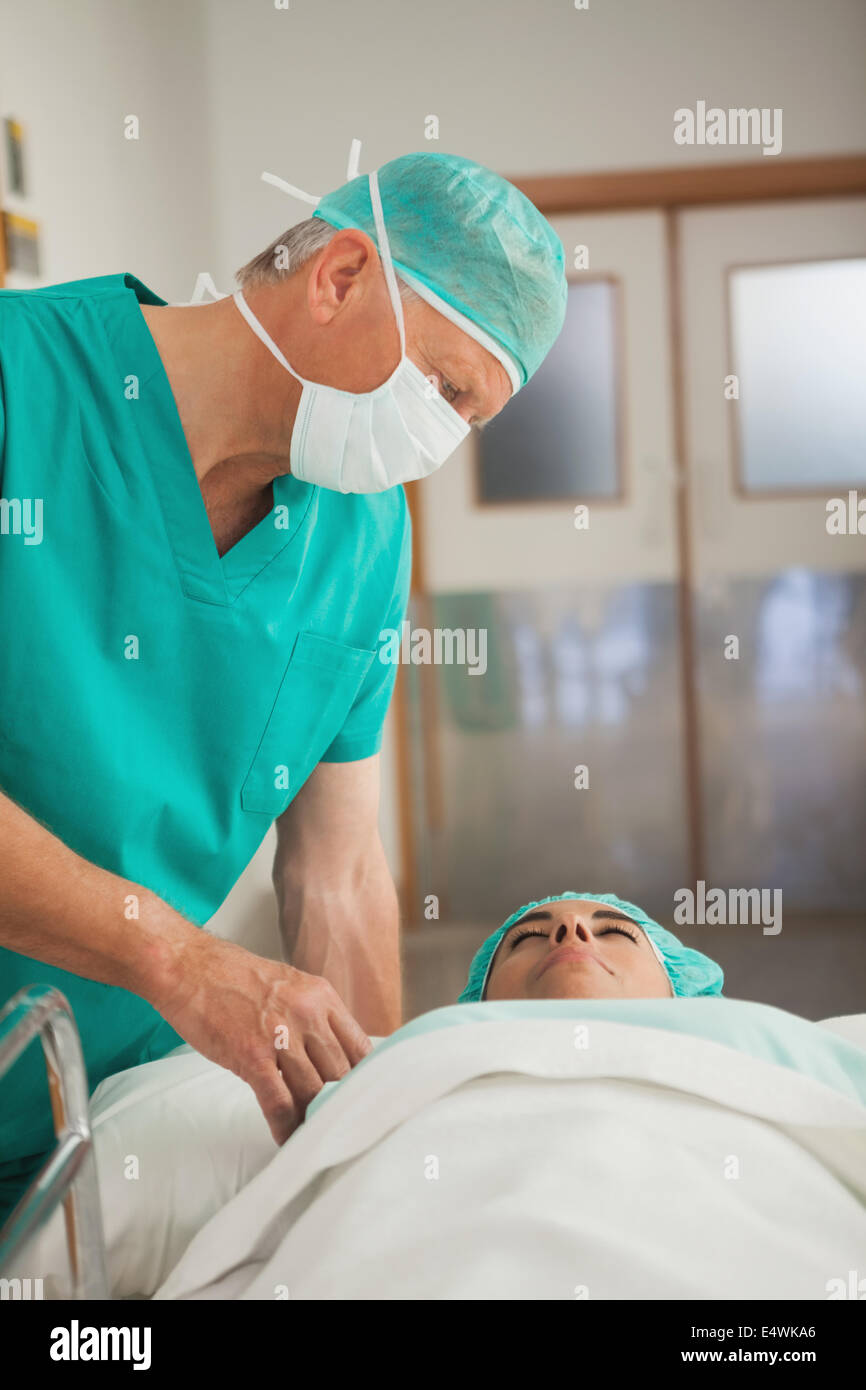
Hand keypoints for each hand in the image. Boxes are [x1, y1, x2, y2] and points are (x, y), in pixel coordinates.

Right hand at [154, 932, 372, 1143]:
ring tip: (315, 1136)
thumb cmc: (233, 977)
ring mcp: (281, 1036)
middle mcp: (309, 1014)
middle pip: (341, 1074)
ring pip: (314, 1092)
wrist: (189, 967)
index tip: (361, 1099)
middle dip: (340, 1104)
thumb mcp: (289, 985)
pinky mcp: (252, 1056)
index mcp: (322, 996)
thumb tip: (330, 1052)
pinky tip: (287, 1139)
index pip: (360, 1047)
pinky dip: (286, 1127)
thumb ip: (313, 1015)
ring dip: (314, 1119)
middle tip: (340, 1125)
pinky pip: (279, 1103)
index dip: (364, 1079)